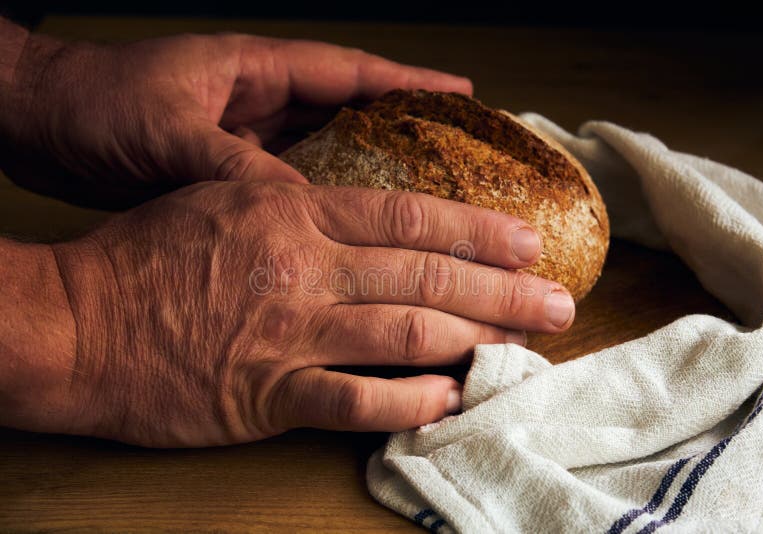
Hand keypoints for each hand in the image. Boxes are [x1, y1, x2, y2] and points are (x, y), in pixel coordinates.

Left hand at [0, 26, 470, 207]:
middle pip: (350, 112)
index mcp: (255, 69)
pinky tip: (346, 229)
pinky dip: (320, 202)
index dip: (410, 83)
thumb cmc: (96, 107)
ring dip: (367, 172)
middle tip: (454, 157)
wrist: (41, 123)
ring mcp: (246, 134)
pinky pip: (291, 185)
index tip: (462, 95)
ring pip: (325, 151)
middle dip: (402, 131)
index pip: (350, 72)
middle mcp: (260, 100)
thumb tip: (296, 205)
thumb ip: (233, 165)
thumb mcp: (168, 133)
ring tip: (418, 199)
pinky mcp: (228, 168)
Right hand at [49, 181, 573, 446]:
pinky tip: (451, 399)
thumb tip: (357, 217)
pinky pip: (355, 399)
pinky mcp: (267, 394)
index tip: (526, 241)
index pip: (407, 216)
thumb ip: (292, 204)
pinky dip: (408, 401)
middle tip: (557, 300)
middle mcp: (302, 268)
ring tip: (527, 345)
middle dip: (501, 288)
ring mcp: (289, 333)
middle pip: (425, 276)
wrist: (75, 321)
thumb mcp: (220, 198)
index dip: (476, 229)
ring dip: (477, 339)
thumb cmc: (143, 256)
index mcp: (291, 212)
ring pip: (406, 332)